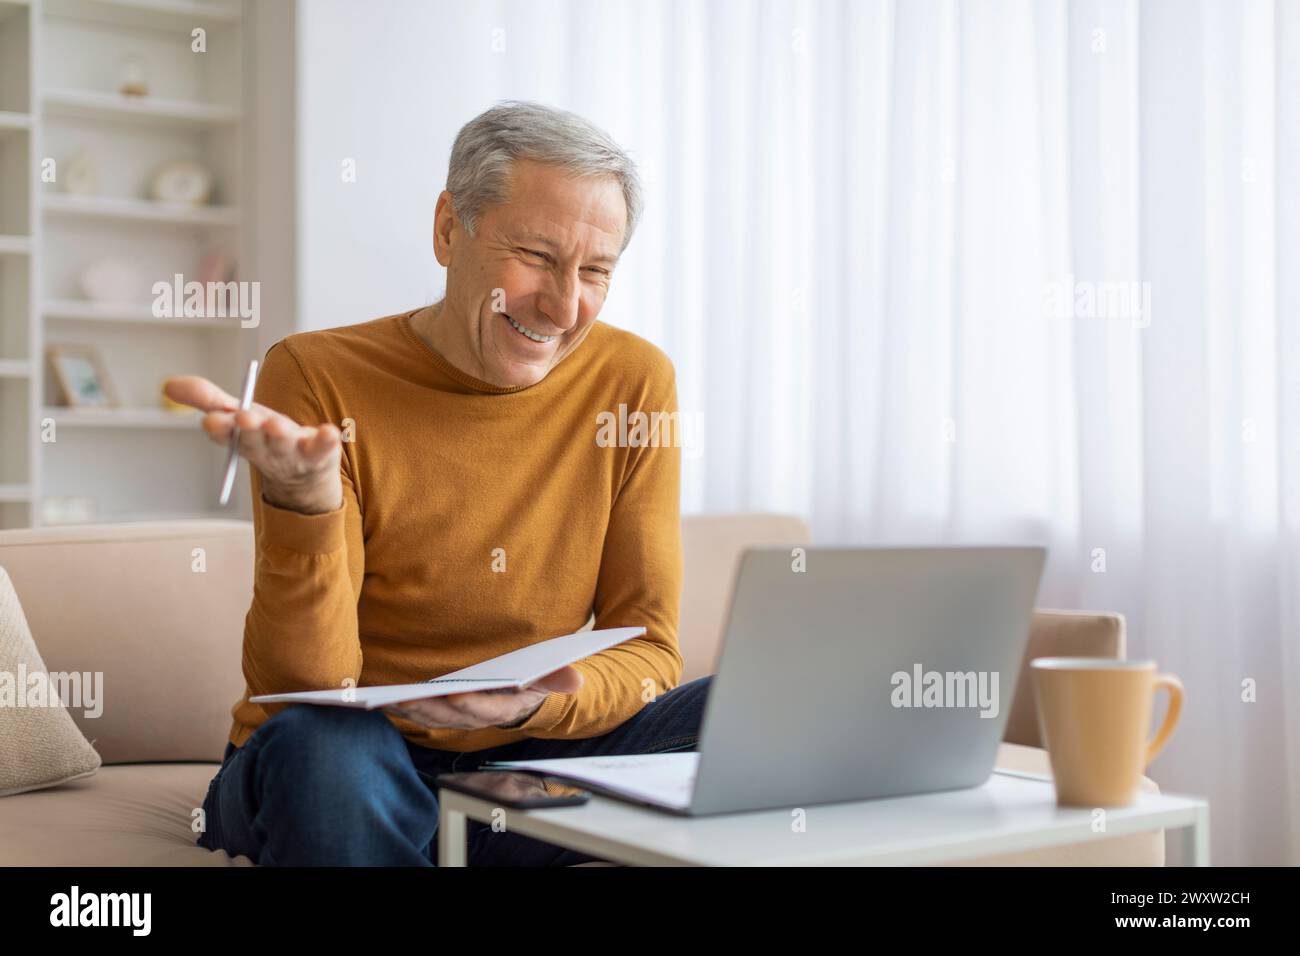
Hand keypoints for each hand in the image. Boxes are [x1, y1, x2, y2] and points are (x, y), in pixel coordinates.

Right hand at [163, 374, 342, 514]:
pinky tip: (329, 431)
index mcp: (241, 439)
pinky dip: (326, 441)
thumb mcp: (234, 414)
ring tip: (275, 425)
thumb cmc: (264, 437)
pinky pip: (323, 448)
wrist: (303, 474)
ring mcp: (292, 453)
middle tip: (244, 417)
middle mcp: (265, 449)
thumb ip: (206, 398)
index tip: (212, 420)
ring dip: (279, 435)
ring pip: (284, 445)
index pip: (225, 436)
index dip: (220, 429)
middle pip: (255, 441)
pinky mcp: (319, 454)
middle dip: (249, 430)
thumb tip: (167, 385)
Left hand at [384, 666, 583, 730]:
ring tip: (389, 698)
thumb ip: (559, 677)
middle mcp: (480, 717)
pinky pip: (420, 711)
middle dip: (431, 708)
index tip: (458, 694)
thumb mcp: (549, 676)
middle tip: (409, 698)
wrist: (520, 693)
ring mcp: (459, 717)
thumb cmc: (532, 680)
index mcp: (506, 708)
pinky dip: (402, 706)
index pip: (489, 710)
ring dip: (410, 710)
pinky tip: (382, 697)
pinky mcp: (442, 711)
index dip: (473, 704)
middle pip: (452, 716)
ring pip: (432, 717)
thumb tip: (576, 680)